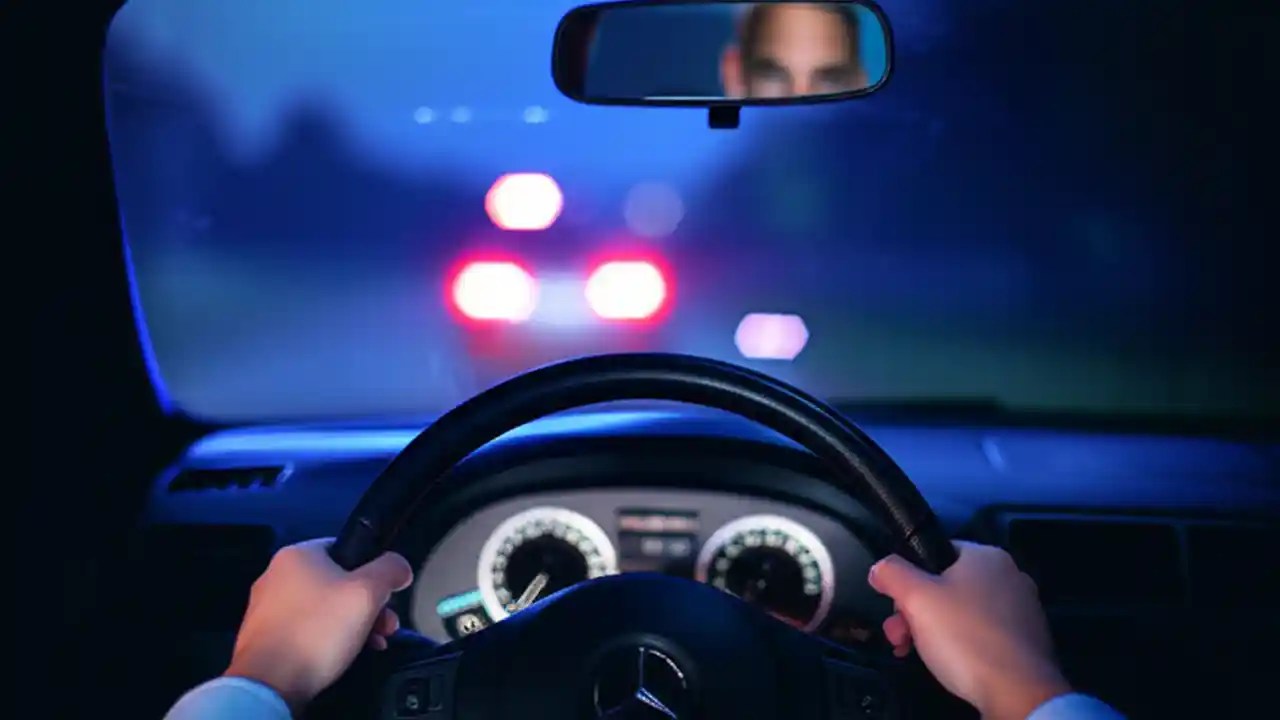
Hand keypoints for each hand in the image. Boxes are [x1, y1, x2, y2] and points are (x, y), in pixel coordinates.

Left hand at [224, 538, 412, 711]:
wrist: (269, 682)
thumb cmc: (319, 629)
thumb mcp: (367, 592)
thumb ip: (390, 570)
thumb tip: (400, 567)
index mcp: (297, 554)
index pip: (345, 549)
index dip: (372, 570)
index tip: (386, 596)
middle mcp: (276, 575)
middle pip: (337, 582)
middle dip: (368, 605)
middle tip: (385, 626)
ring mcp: (265, 607)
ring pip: (322, 608)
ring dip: (352, 624)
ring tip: (371, 644)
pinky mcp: (263, 636)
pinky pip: (304, 629)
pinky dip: (326, 639)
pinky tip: (343, 655)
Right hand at [868, 541, 1070, 719]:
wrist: (1017, 691)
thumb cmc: (964, 636)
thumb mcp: (915, 598)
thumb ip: (891, 573)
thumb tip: (880, 569)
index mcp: (986, 556)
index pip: (936, 554)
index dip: (909, 578)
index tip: (896, 607)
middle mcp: (1010, 576)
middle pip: (947, 586)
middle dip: (915, 611)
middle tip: (900, 637)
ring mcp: (1023, 609)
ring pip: (964, 612)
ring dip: (933, 630)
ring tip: (916, 653)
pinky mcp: (1028, 641)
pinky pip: (985, 634)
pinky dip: (963, 645)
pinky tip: (951, 664)